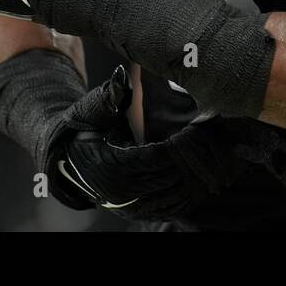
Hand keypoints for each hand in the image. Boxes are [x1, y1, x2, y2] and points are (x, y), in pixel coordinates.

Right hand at [45, 67, 285, 220]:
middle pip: (166, 179)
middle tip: (216, 140)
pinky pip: (170, 205)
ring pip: (171, 197)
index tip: (196, 131)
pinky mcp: (139, 208)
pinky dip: (190, 192)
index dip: (175, 147)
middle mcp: (119, 192)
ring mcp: (129, 204)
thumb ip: (107, 95)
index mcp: (106, 165)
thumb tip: (121, 77)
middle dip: (192, 161)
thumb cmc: (80, 126)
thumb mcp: (89, 107)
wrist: (66, 157)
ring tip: (218, 155)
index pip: (149, 159)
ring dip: (196, 178)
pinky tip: (207, 174)